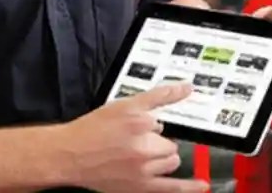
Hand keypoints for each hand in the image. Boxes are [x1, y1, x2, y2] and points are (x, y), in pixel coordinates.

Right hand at [62, 83, 208, 192]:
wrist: (69, 155)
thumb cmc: (91, 131)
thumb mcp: (124, 105)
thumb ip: (158, 96)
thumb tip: (186, 89)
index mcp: (140, 122)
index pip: (159, 123)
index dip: (147, 125)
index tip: (138, 129)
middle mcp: (144, 146)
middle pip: (168, 143)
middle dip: (156, 142)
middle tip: (133, 144)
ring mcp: (143, 169)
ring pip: (171, 160)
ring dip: (162, 158)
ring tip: (140, 157)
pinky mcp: (140, 187)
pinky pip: (172, 188)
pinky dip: (190, 187)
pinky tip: (201, 185)